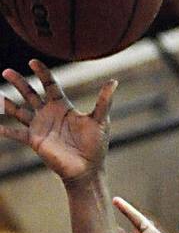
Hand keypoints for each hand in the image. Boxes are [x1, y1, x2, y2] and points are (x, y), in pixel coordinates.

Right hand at [0, 60, 115, 183]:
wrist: (87, 170)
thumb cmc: (95, 146)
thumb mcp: (100, 121)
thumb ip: (104, 101)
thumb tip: (114, 82)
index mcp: (62, 106)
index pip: (49, 84)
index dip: (42, 73)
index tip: (33, 62)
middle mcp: (48, 114)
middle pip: (30, 93)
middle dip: (19, 82)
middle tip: (6, 72)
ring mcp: (40, 127)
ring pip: (19, 111)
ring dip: (7, 104)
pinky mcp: (35, 141)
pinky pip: (17, 134)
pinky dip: (7, 131)